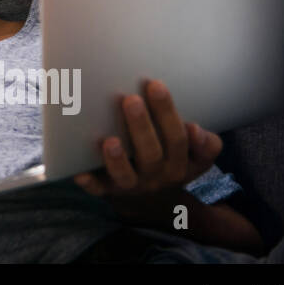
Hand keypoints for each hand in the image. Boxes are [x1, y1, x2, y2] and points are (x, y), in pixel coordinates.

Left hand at [73, 79, 222, 220]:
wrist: (151, 200)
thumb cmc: (169, 159)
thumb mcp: (195, 157)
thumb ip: (204, 144)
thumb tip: (195, 129)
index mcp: (179, 164)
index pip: (179, 139)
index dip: (169, 114)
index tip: (156, 84)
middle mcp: (157, 176)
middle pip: (152, 154)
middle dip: (142, 126)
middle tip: (131, 99)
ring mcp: (132, 185)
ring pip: (126, 175)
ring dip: (117, 159)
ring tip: (110, 141)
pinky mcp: (108, 191)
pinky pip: (98, 189)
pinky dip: (89, 182)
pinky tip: (79, 172)